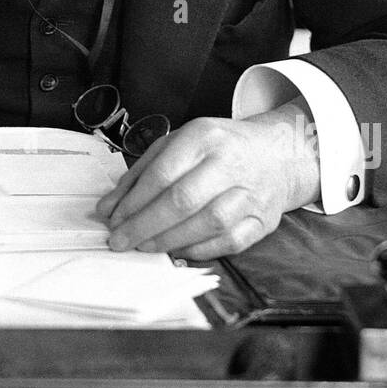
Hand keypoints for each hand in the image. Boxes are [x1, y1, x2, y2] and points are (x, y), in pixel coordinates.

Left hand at [95, 103, 319, 259]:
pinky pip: (230, 241)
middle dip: (144, 225)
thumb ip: (142, 172)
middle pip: (183, 200)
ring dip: (169, 240)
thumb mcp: (178, 143)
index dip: (134, 201)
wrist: (277, 153)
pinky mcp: (264, 219)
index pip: (163, 173)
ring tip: (144, 246)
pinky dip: (200, 250)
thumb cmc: (219, 148)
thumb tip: (109, 206)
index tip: (113, 219)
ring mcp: (251, 192)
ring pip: (208, 223)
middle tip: (121, 240)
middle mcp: (230, 162)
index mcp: (204, 137)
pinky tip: (177, 251)